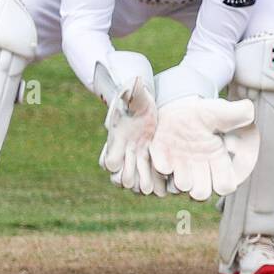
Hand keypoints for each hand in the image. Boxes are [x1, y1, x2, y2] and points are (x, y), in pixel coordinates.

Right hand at [99, 76, 165, 196]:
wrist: (142, 103)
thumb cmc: (135, 97)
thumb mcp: (134, 93)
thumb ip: (132, 91)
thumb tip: (135, 80)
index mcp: (115, 139)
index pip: (109, 158)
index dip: (114, 163)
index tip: (119, 166)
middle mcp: (122, 151)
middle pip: (121, 174)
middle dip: (131, 180)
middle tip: (142, 187)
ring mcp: (134, 155)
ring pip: (136, 177)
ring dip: (144, 184)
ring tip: (155, 192)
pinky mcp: (147, 156)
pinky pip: (149, 173)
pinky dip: (155, 181)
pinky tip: (165, 189)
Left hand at [149, 97, 259, 201]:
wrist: (180, 107)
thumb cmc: (205, 112)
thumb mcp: (223, 111)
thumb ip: (240, 113)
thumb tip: (250, 114)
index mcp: (217, 160)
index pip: (225, 186)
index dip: (223, 180)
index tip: (219, 159)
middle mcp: (199, 168)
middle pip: (201, 194)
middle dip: (199, 184)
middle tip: (197, 164)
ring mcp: (180, 165)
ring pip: (181, 187)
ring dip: (180, 176)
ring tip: (181, 159)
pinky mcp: (162, 158)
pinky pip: (161, 171)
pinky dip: (162, 165)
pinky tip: (166, 155)